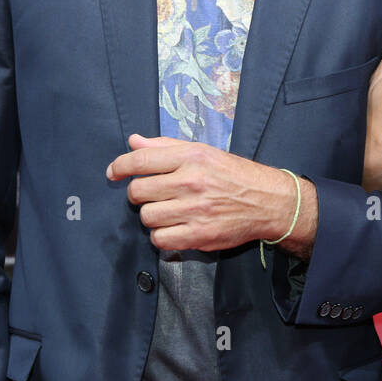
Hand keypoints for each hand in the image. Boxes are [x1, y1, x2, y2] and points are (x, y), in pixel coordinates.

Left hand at [106, 135, 316, 255]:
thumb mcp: (203, 152)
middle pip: (138, 191)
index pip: (141, 160)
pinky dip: (161, 236)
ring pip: (146, 217)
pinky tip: (173, 228)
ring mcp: (195, 210)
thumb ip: (165, 147)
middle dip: (139, 194)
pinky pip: (159, 239)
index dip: (120, 167)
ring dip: (152, 216)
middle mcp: (191, 181)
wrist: (268, 201)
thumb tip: (133, 141)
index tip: (113, 173)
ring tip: (167, 212)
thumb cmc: (233, 174)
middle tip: (153, 194)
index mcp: (191, 156)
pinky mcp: (199, 235)